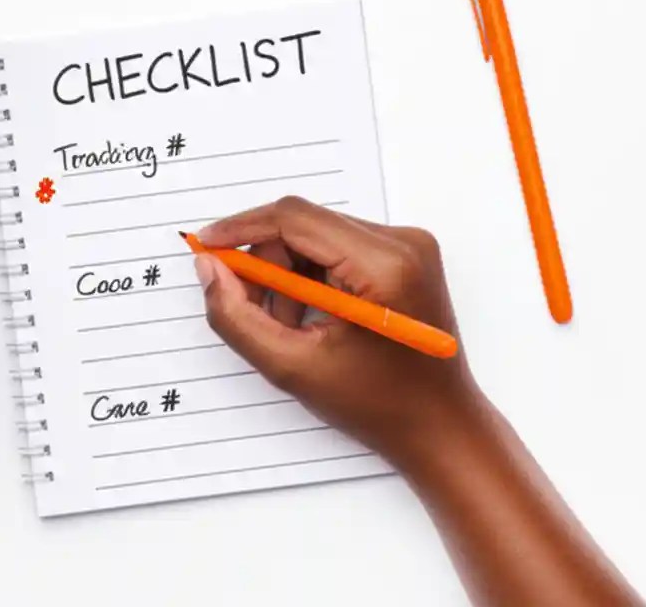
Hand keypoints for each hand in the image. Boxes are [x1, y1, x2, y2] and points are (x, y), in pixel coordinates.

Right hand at [194, 196, 482, 463]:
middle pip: (304, 225)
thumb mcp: (291, 366)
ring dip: (288, 274)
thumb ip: (236, 316)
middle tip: (250, 308)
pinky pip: (337, 247)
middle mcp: (403, 242)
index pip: (294, 219)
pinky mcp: (405, 256)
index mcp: (384, 265)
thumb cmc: (378, 405)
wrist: (439, 426)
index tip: (206, 246)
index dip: (240, 228)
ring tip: (288, 325)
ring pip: (316, 236)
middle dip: (266, 264)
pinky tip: (311, 316)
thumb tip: (208, 268)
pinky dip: (311, 277)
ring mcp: (408, 246)